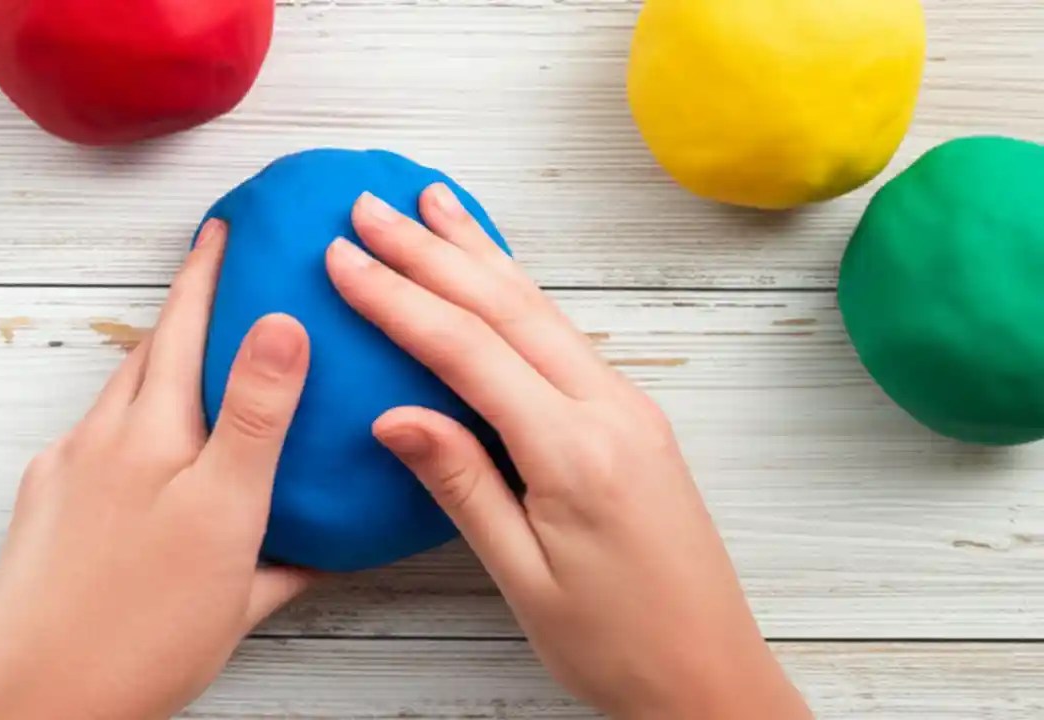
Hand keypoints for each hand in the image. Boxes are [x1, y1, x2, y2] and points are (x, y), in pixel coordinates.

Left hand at [0, 220, 314, 719]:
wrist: (33, 700)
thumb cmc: (142, 627)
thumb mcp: (228, 523)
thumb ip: (259, 423)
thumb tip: (284, 331)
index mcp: (155, 437)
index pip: (185, 328)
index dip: (206, 274)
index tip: (222, 228)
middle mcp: (105, 443)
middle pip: (149, 356)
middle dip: (184, 315)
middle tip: (221, 284)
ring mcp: (69, 478)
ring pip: (125, 402)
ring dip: (160, 371)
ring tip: (202, 371)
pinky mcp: (48, 512)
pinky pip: (102, 445)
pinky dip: (135, 428)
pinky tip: (162, 465)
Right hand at [325, 187, 811, 719]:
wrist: (710, 674)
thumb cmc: (616, 643)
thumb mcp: (524, 578)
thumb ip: (462, 486)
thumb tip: (394, 416)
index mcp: (576, 452)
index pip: (469, 351)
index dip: (399, 300)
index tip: (343, 259)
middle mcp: (610, 411)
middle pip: (507, 308)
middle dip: (433, 252)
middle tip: (371, 206)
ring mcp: (629, 408)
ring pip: (542, 310)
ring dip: (479, 255)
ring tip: (432, 206)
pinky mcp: (633, 418)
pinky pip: (564, 336)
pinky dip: (518, 293)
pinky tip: (495, 273)